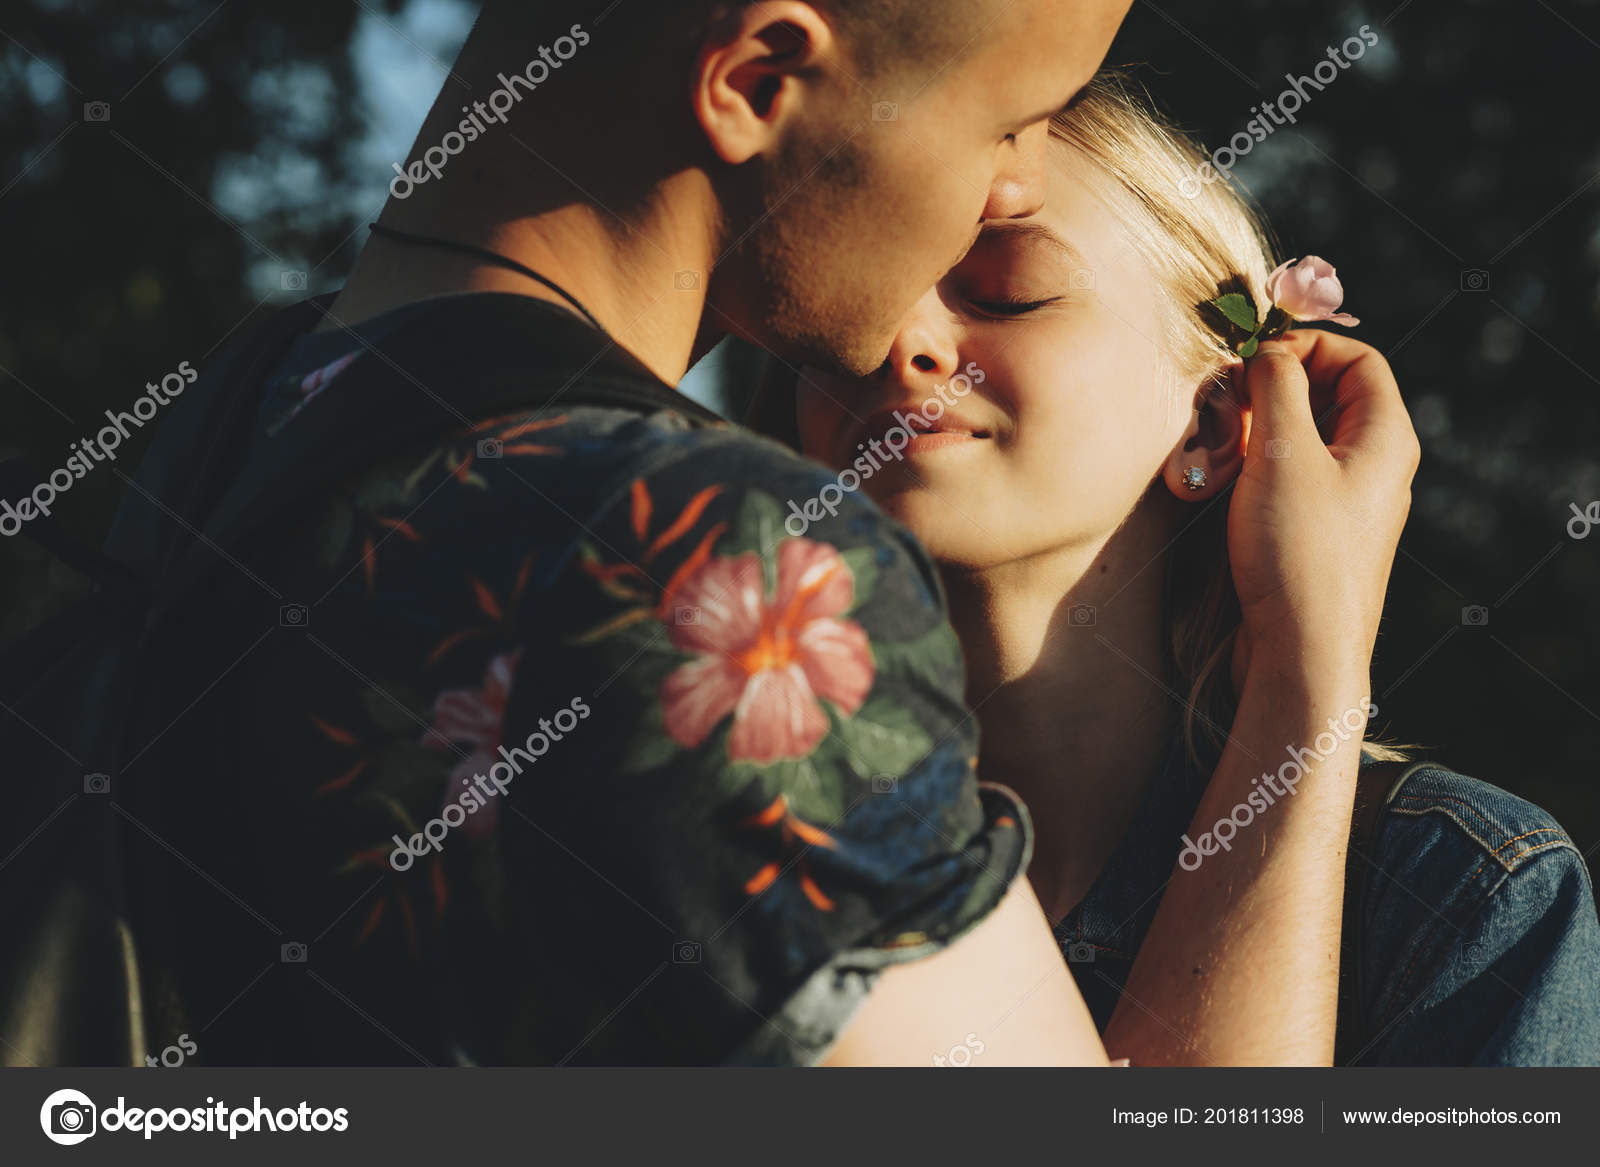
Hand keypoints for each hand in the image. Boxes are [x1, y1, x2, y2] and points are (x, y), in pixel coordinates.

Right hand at [1226, 330, 1419, 696]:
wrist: (1302, 654)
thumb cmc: (1300, 552)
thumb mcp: (1284, 452)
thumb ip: (1276, 385)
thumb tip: (1267, 351)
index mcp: (1386, 437)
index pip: (1357, 358)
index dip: (1305, 346)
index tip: (1253, 360)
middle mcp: (1375, 466)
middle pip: (1326, 396)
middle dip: (1269, 390)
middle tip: (1225, 403)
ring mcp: (1347, 503)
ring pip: (1299, 439)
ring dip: (1253, 432)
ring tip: (1215, 448)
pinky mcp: (1316, 534)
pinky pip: (1286, 479)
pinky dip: (1252, 469)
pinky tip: (1220, 485)